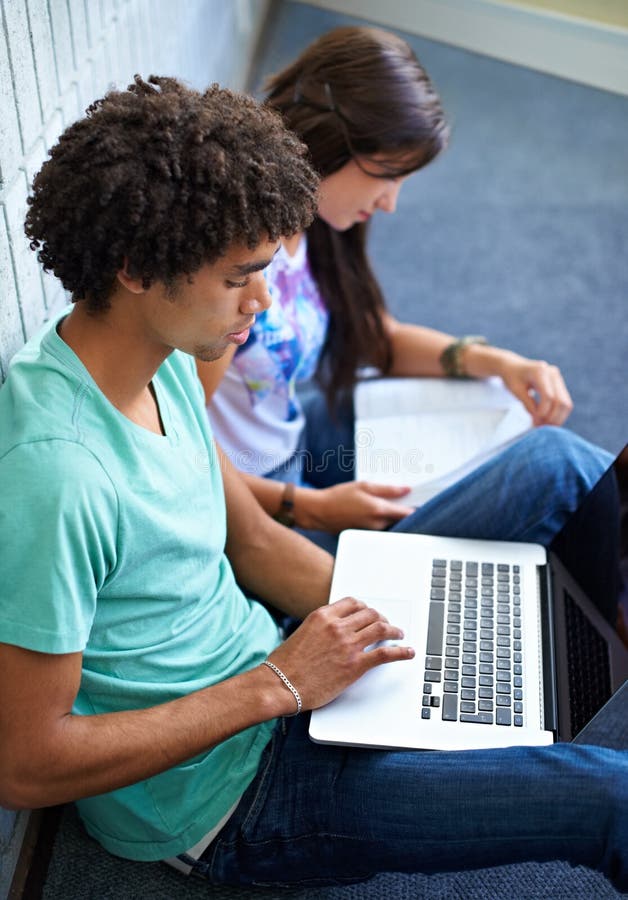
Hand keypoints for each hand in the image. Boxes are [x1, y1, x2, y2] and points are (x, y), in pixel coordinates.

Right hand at [266, 596, 414, 710]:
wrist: (280, 684)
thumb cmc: (285, 665)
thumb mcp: (301, 634)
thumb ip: (319, 629)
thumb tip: (330, 633)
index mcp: (322, 616)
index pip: (352, 603)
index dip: (365, 608)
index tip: (369, 613)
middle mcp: (337, 626)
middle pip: (370, 614)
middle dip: (381, 617)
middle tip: (386, 624)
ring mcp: (348, 645)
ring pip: (381, 628)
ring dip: (394, 630)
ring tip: (399, 634)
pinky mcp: (355, 665)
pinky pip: (385, 653)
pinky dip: (401, 652)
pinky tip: (407, 652)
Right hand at [299, 481, 414, 532]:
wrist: (320, 512)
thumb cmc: (339, 497)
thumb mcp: (364, 486)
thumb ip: (388, 489)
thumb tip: (406, 489)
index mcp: (379, 510)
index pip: (407, 513)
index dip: (416, 507)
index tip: (422, 501)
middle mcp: (378, 524)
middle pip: (400, 519)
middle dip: (403, 510)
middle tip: (404, 498)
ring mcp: (372, 532)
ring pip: (391, 524)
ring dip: (392, 515)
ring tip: (384, 503)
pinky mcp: (366, 534)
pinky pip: (381, 527)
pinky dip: (382, 520)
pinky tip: (374, 510)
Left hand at [495, 352, 572, 425]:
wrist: (513, 366)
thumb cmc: (512, 378)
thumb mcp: (516, 391)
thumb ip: (528, 404)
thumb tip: (539, 420)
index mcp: (540, 371)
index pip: (548, 396)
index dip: (543, 412)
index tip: (535, 422)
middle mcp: (552, 373)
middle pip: (561, 401)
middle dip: (552, 418)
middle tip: (541, 428)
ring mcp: (558, 378)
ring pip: (566, 403)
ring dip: (557, 418)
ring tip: (544, 427)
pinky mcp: (559, 384)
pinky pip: (564, 402)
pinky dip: (558, 414)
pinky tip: (547, 421)